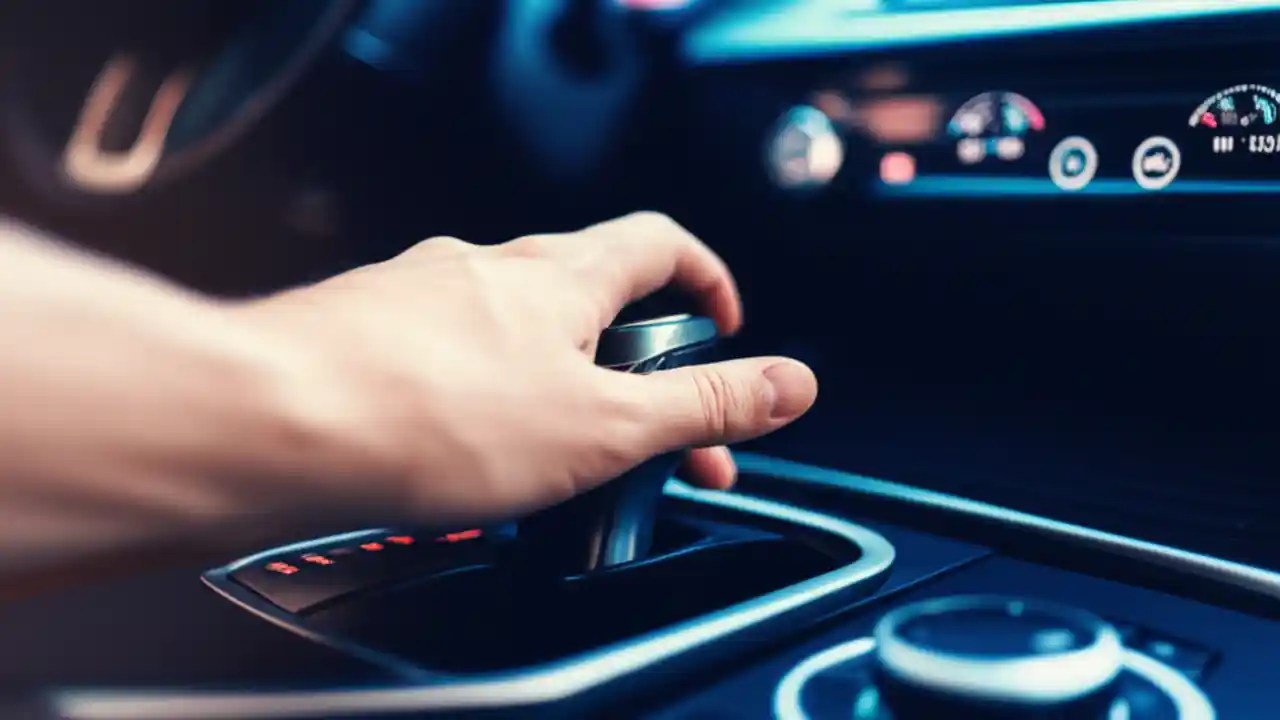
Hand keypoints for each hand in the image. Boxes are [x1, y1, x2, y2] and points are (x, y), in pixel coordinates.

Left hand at [237, 212, 817, 525]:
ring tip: (566, 469)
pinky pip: (457, 363)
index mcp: (563, 277)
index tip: (722, 330)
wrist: (274, 423)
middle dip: (639, 375)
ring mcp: (426, 298)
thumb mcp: (604, 428)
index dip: (706, 283)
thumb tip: (789, 382)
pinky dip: (491, 405)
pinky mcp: (374, 337)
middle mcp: (492, 269)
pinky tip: (477, 463)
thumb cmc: (427, 417)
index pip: (661, 246)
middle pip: (594, 304)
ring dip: (562, 394)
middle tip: (660, 445)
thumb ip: (705, 404)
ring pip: (521, 339)